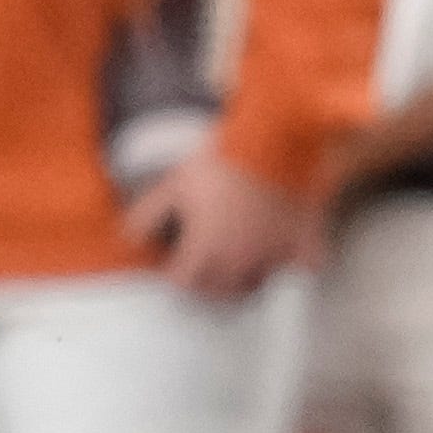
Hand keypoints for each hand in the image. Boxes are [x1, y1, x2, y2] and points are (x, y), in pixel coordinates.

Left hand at [123, 145, 304, 301]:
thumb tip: (129, 238)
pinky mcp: (303, 243)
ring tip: (237, 262)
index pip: (184, 283)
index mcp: (205, 250)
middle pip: (218, 292)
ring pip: (255, 285)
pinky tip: (284, 256)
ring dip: (244, 279)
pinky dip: (293, 266)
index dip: (178, 274)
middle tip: (204, 268)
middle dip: (207, 282)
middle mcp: (238, 261)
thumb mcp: (172, 185)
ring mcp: (273, 255)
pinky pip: (302, 269)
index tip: (177, 264)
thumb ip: (146, 216)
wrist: (270, 140)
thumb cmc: (218, 162)